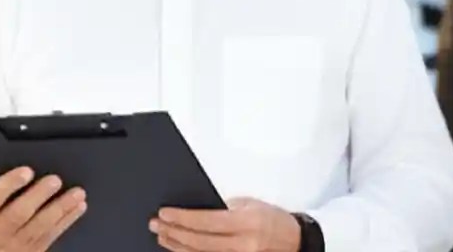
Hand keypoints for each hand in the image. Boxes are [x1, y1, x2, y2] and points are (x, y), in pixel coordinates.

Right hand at [0, 166, 87, 251]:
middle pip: (19, 214)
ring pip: (40, 226)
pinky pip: (52, 235)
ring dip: (61, 208)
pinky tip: (78, 207)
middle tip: (55, 180)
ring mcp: (14, 245)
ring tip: (76, 193)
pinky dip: (67, 220)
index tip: (27, 170)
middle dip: (39, 195)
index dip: (10, 183)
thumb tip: (27, 166)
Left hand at [150, 197, 300, 251]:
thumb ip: (225, 208)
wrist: (297, 242)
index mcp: (247, 223)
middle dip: (174, 232)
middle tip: (156, 224)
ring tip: (163, 237)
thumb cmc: (273, 220)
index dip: (182, 218)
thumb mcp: (251, 205)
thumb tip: (195, 210)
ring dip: (178, 247)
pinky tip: (180, 251)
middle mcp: (244, 245)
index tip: (164, 213)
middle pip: (200, 242)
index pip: (207, 221)